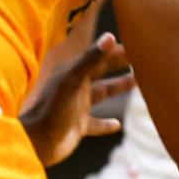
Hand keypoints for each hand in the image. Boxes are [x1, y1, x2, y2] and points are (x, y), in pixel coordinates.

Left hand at [20, 32, 134, 166]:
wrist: (35, 141)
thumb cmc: (51, 108)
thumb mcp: (72, 81)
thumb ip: (90, 59)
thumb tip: (110, 36)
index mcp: (73, 74)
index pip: (97, 57)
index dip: (114, 50)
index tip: (136, 42)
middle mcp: (76, 88)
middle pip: (101, 72)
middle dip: (118, 64)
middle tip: (143, 58)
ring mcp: (77, 107)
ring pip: (102, 94)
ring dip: (117, 87)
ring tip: (139, 82)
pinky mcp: (78, 126)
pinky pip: (96, 124)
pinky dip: (106, 124)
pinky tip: (117, 125)